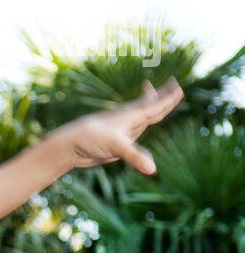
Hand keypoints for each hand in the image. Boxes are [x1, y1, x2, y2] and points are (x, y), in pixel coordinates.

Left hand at [55, 77, 184, 173]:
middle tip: (174, 82)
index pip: (155, 106)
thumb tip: (152, 170)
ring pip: (142, 114)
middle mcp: (130, 119)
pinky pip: (135, 127)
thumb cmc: (92, 140)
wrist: (72, 145)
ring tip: (155, 93)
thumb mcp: (117, 148)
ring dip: (151, 103)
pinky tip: (140, 122)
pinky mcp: (117, 138)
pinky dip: (140, 120)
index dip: (168, 99)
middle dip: (163, 95)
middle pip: (151, 105)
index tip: (180, 88)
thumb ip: (136, 157)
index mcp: (132, 116)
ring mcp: (123, 128)